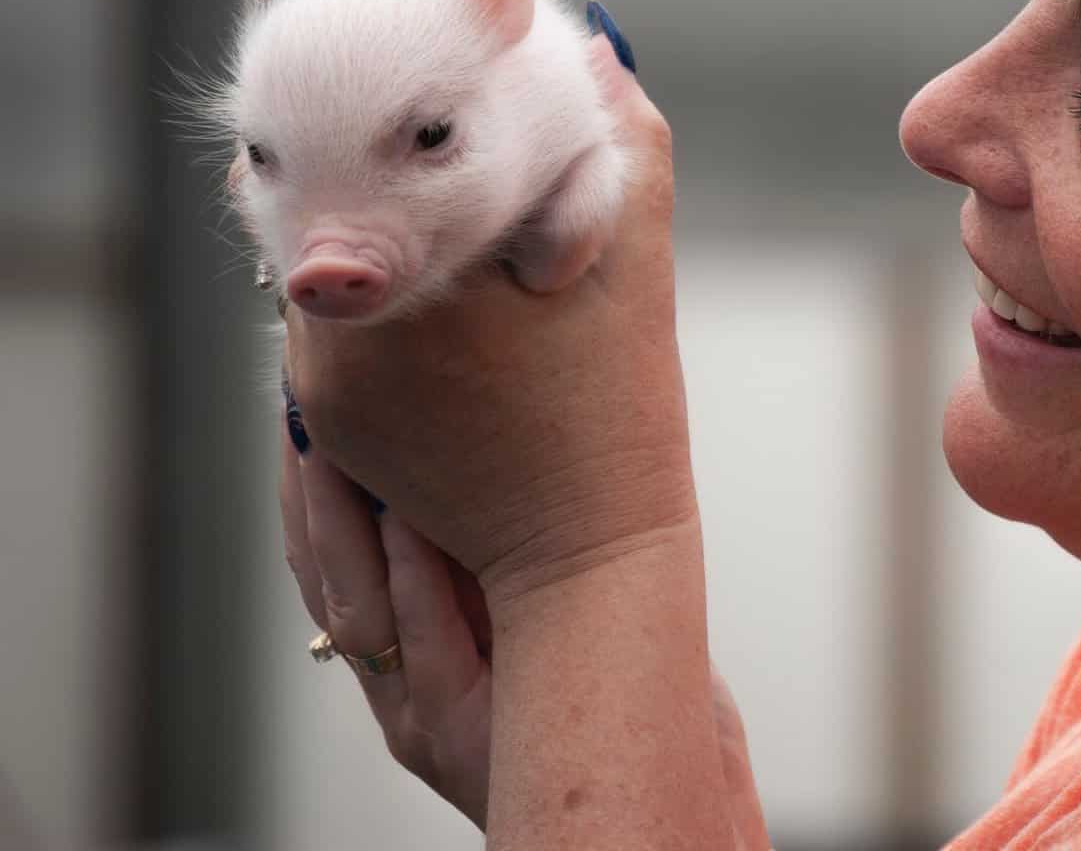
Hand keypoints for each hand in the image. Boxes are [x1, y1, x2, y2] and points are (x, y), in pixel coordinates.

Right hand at [281, 414, 768, 844]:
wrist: (653, 790)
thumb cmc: (604, 686)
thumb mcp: (526, 606)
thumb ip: (485, 550)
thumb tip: (461, 447)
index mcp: (401, 661)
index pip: (325, 559)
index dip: (311, 484)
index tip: (311, 407)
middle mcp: (396, 693)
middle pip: (325, 573)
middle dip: (316, 486)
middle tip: (314, 406)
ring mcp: (421, 720)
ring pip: (358, 605)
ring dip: (346, 519)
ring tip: (345, 440)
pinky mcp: (458, 742)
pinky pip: (424, 648)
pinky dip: (412, 580)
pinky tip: (407, 521)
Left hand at [282, 36, 690, 605]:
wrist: (583, 551)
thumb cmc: (618, 410)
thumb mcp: (636, 269)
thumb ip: (625, 145)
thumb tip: (597, 46)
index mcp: (417, 283)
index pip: (351, 154)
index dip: (357, 101)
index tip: (367, 60)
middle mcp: (344, 339)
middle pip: (319, 205)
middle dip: (345, 157)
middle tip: (364, 101)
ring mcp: (325, 394)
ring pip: (314, 266)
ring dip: (346, 222)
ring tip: (384, 176)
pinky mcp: (329, 432)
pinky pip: (322, 328)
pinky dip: (355, 288)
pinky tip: (401, 266)